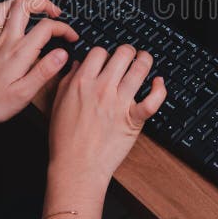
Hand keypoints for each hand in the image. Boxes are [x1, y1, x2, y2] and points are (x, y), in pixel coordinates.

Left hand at [0, 0, 78, 122]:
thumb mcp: (25, 93)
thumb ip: (45, 71)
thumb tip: (62, 54)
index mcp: (20, 52)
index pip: (46, 27)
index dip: (63, 28)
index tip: (71, 37)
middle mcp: (5, 41)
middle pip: (23, 6)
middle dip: (42, 3)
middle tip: (53, 11)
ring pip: (2, 7)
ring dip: (18, 2)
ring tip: (30, 8)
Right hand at [47, 45, 166, 190]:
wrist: (76, 167)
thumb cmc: (65, 140)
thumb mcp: (58, 103)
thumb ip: (67, 80)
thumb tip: (76, 64)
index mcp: (82, 82)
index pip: (99, 52)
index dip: (105, 53)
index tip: (107, 59)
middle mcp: (102, 88)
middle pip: (122, 54)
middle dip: (127, 51)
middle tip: (129, 56)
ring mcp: (119, 103)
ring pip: (140, 68)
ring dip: (145, 60)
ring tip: (144, 61)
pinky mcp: (133, 119)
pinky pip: (153, 100)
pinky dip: (159, 89)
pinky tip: (158, 83)